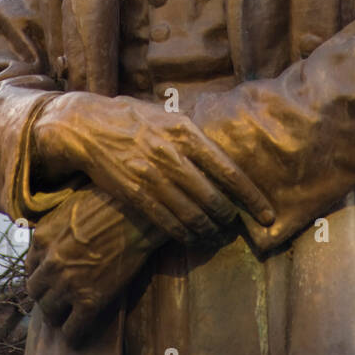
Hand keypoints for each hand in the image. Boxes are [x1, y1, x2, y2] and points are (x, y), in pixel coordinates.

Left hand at [25, 186, 162, 345]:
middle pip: (35, 292)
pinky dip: (74, 335)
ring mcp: (68, 284)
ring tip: (66, 317)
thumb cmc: (108, 201)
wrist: (136, 213)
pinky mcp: (90, 301)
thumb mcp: (69, 206)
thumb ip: (54, 226)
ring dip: (57, 316)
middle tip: (56, 298)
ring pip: (49, 312)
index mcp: (42, 239)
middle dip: (45, 295)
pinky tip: (78, 335)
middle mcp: (50, 264)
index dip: (41, 274)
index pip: (30, 267)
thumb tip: (51, 239)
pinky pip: (73, 329)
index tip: (50, 279)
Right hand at [32, 91, 274, 242]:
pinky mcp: (134, 194)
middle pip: (214, 198)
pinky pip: (167, 222)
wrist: (85, 126)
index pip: (229, 171)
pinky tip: (193, 239)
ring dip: (209, 230)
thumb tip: (225, 149)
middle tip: (238, 228)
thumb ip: (193, 133)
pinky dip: (184, 234)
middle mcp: (172, 154)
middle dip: (230, 218)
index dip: (252, 197)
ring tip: (218, 237)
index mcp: (185, 131)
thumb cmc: (131, 119)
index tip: (268, 214)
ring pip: (192, 214)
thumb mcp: (166, 116)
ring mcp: (152, 176)